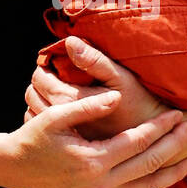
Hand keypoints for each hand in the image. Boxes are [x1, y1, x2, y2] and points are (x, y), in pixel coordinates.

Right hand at [0, 88, 186, 187]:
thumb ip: (88, 106)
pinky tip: (167, 173)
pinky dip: (154, 184)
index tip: (176, 113)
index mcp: (91, 161)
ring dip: (172, 172)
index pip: (137, 142)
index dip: (159, 126)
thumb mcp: (56, 117)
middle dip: (175, 146)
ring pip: (147, 187)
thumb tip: (117, 97)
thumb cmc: (32, 138)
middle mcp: (99, 184)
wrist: (12, 170)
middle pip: (149, 164)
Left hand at [25, 35, 170, 138]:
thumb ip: (95, 61)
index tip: (50, 62)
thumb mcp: (120, 78)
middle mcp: (63, 122)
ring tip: (50, 92)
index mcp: (72, 102)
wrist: (153, 136)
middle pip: (33, 96)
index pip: (41, 80)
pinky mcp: (69, 145)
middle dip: (38, 84)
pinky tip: (55, 113)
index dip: (43, 68)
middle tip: (47, 76)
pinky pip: (45, 131)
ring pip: (35, 114)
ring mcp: (65, 136)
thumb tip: (70, 42)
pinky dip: (42, 118)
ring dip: (37, 101)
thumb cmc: (138, 102)